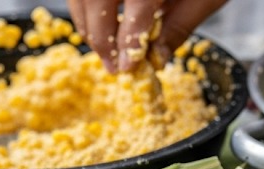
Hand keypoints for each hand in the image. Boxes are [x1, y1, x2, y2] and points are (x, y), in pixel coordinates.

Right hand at [68, 0, 225, 71]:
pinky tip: (98, 24)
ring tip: (104, 49)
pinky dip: (84, 7)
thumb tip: (156, 59)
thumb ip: (179, 27)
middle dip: (101, 38)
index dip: (128, 40)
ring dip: (87, 24)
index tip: (127, 67)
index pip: (137, 6)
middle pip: (97, 0)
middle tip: (112, 66)